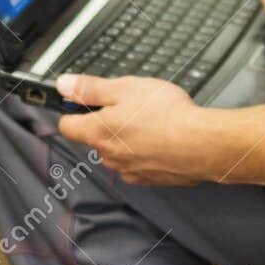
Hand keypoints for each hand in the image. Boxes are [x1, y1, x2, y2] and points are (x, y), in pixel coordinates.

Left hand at [55, 73, 210, 184]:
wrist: (200, 145)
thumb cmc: (167, 115)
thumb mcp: (125, 88)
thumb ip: (91, 88)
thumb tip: (64, 85)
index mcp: (98, 132)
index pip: (67, 126)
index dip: (72, 111)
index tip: (80, 102)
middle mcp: (108, 156)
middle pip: (95, 137)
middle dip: (107, 121)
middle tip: (130, 105)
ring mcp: (128, 170)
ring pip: (117, 150)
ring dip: (127, 137)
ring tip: (151, 120)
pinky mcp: (148, 178)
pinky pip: (137, 162)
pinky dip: (145, 151)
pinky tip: (161, 138)